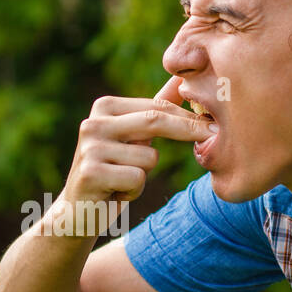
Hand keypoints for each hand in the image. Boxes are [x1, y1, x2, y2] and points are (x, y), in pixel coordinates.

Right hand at [60, 76, 214, 205]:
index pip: (155, 106)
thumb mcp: (132, 138)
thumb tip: (182, 80)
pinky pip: (137, 179)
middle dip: (188, 129)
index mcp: (104, 107)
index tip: (214, 123)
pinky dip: (133, 192)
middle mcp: (93, 123)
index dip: (188, 116)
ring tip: (122, 181)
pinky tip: (114, 193)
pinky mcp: (91, 173)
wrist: (77, 211)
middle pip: (154, 121)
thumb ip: (154, 110)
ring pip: (149, 157)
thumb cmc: (112, 172)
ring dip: (144, 175)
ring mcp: (90, 147)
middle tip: (213, 134)